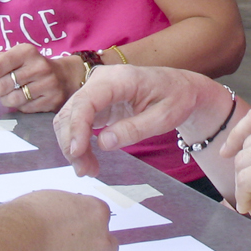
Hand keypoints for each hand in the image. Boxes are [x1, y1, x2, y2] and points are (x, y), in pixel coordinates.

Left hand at [0, 44, 86, 113]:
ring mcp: (47, 83)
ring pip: (10, 101)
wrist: (66, 76)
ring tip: (16, 91)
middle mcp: (38, 65)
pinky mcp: (51, 100)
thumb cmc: (31, 66)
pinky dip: (20, 106)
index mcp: (25, 51)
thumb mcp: (12, 57)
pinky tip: (27, 97)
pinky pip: (23, 110)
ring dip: (6, 99)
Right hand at [1, 190, 117, 250]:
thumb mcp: (51, 200)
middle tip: (72, 249)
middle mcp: (100, 237)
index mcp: (96, 211)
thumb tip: (63, 214)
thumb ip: (67, 209)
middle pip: (107, 245)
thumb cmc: (27, 220)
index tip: (75, 230)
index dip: (86, 225)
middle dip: (93, 248)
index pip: (101, 219)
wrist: (15, 243)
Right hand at [54, 65, 233, 176]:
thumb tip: (103, 143)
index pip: (86, 101)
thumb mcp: (165, 117)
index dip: (77, 127)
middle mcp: (102, 79)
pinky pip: (77, 120)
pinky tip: (88, 159)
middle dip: (72, 142)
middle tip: (85, 171)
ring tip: (88, 169)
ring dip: (72, 144)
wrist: (181, 89)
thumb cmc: (176, 99)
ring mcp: (96, 88)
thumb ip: (135, 129)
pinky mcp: (96, 101)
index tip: (77, 152)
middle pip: (72, 110)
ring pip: (69, 117)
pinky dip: (77, 140)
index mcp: (120, 78)